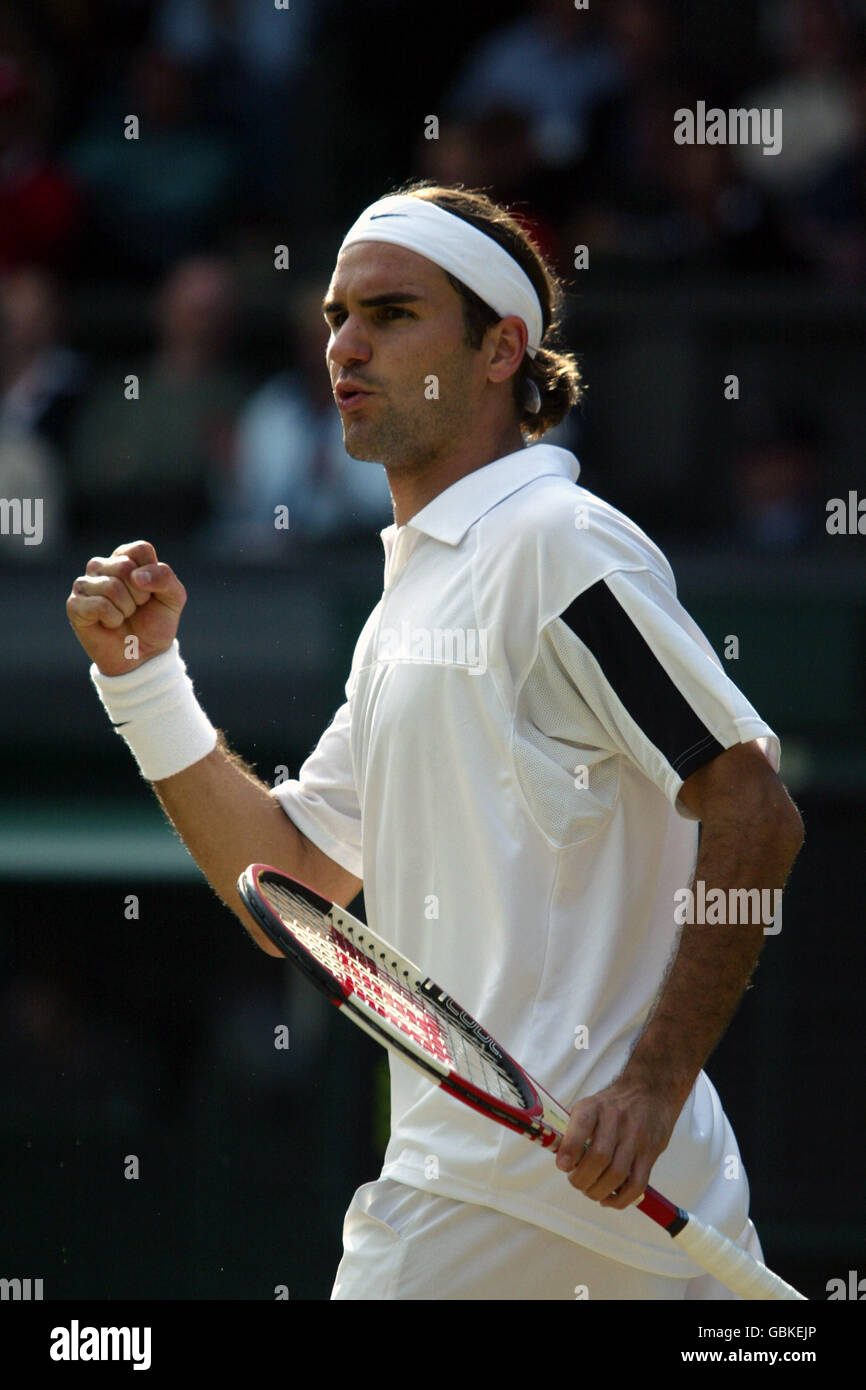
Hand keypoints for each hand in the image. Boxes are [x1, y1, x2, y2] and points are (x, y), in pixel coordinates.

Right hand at [66, 539, 186, 675]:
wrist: (143, 656)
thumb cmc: (155, 623)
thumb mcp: (173, 598)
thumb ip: (164, 578)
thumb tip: (136, 575)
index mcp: (124, 558)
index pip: (140, 549)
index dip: (153, 575)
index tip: (150, 592)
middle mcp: (101, 566)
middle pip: (125, 566)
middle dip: (140, 594)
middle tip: (136, 608)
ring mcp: (85, 584)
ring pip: (112, 586)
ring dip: (126, 609)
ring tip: (124, 616)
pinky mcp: (74, 605)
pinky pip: (100, 605)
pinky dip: (113, 619)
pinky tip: (111, 624)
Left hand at [555, 1074, 680, 1210]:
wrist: (650, 1090)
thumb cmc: (613, 1104)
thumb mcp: (591, 1105)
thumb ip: (576, 1130)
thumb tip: (563, 1162)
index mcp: (595, 1106)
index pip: (582, 1124)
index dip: (570, 1148)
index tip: (563, 1166)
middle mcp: (616, 1119)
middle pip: (599, 1157)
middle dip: (582, 1179)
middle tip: (577, 1183)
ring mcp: (636, 1136)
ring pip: (617, 1174)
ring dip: (599, 1191)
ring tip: (591, 1191)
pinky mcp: (650, 1152)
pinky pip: (637, 1184)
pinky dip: (621, 1199)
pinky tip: (609, 1199)